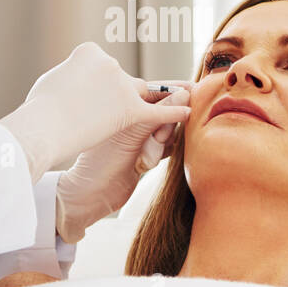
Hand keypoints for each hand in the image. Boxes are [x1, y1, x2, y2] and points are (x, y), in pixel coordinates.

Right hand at [0, 43, 190, 183]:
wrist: (41, 128)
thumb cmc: (39, 110)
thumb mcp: (51, 83)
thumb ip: (71, 78)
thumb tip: (74, 78)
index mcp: (88, 51)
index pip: (101, 66)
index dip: (96, 84)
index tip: (88, 97)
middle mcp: (109, 64)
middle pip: (123, 80)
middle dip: (122, 95)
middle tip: (126, 103)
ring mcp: (122, 85)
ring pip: (142, 94)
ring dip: (161, 97)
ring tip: (181, 95)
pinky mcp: (130, 110)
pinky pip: (157, 111)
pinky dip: (173, 111)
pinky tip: (188, 110)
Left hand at [55, 84, 190, 242]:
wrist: (93, 195)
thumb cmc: (103, 162)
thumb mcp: (132, 135)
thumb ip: (159, 114)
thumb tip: (185, 94)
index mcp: (122, 104)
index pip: (155, 90)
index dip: (175, 92)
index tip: (195, 92)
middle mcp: (132, 117)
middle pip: (166, 111)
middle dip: (164, 126)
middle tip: (156, 139)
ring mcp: (139, 135)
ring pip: (168, 130)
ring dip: (160, 144)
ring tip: (143, 158)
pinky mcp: (145, 151)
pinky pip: (167, 146)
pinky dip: (161, 153)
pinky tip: (145, 163)